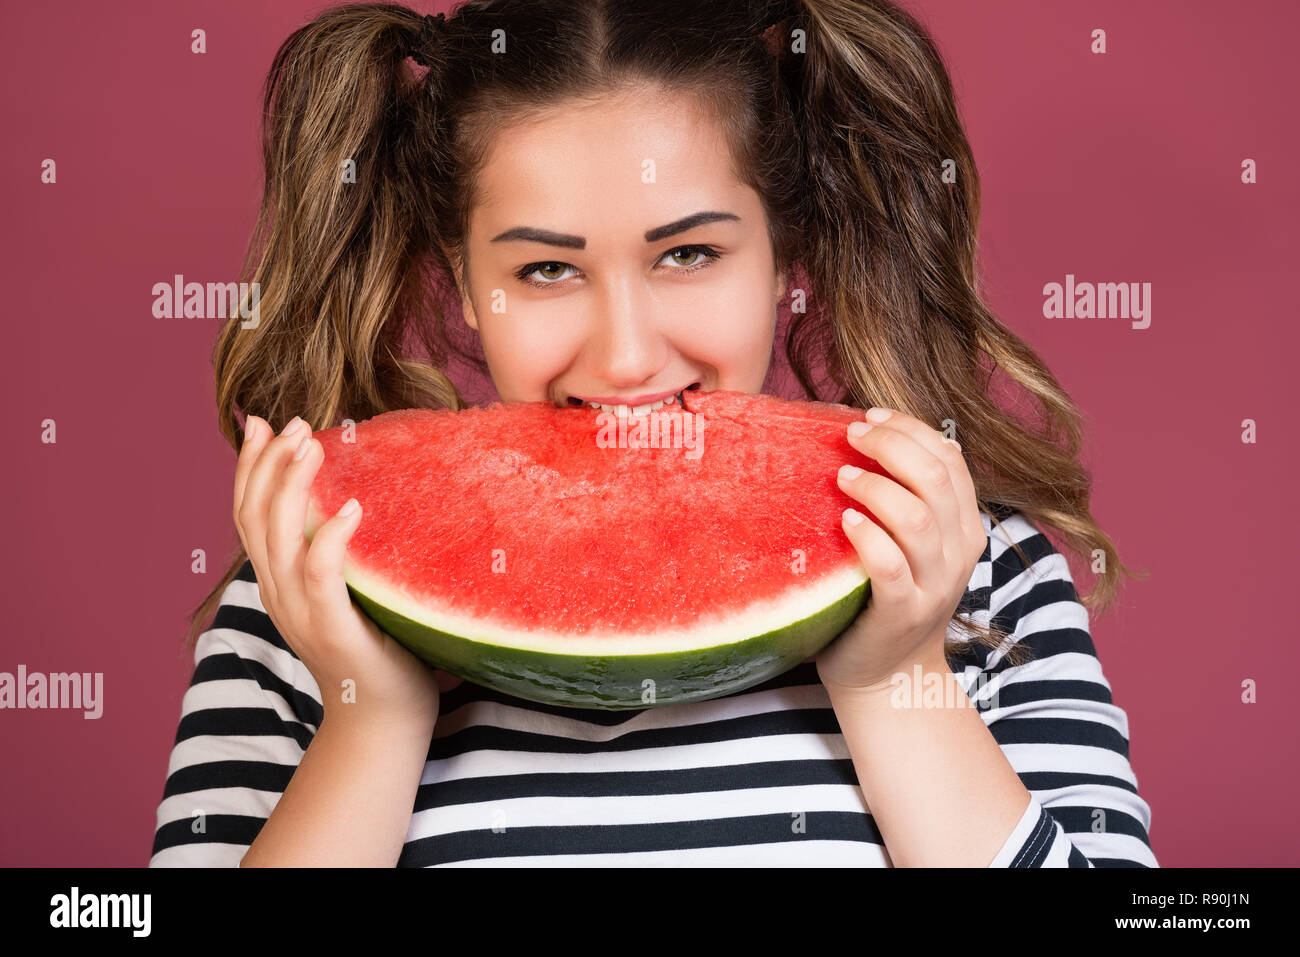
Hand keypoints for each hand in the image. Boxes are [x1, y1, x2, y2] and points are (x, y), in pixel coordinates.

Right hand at [233, 415, 441, 729]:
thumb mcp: (348, 590)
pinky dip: (330, 538)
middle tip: (295, 424)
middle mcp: (278, 594)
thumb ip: (335, 551)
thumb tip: (348, 494)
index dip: (249, 466)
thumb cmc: (378, 646)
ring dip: (292, 486)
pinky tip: (352, 509)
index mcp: (277, 582)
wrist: (384, 719)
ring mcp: (300, 613)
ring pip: (278, 538)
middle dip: (268, 463)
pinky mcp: (333, 629)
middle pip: (254, 517)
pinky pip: (322, 576)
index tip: (262, 422)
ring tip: (312, 446)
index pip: (246, 514)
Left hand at [815, 407, 986, 694]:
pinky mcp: (901, 613)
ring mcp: (934, 585)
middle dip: (891, 445)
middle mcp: (958, 552)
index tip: (869, 414)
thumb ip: (906, 495)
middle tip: (850, 435)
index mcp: (965, 525)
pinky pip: (890, 566)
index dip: (910, 427)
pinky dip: (868, 537)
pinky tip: (845, 520)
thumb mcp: (912, 541)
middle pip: (934, 477)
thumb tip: (863, 430)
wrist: (889, 675)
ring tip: (841, 476)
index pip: (950, 457)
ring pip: (916, 518)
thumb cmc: (886, 594)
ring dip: (875, 486)